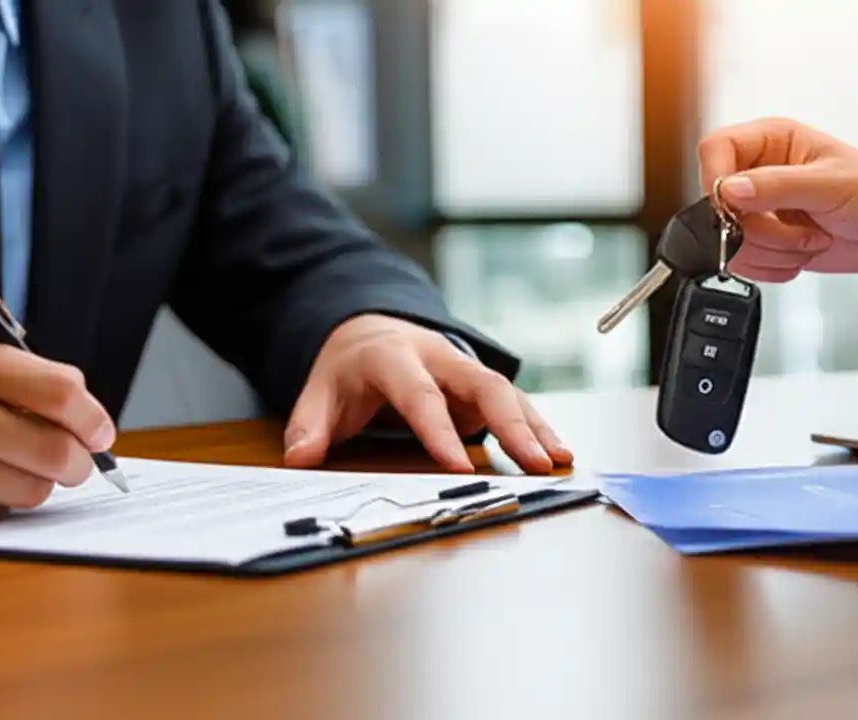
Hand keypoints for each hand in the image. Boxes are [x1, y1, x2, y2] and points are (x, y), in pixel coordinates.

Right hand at [0, 335, 115, 527]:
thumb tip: (85, 412)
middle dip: (78, 463)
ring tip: (8, 466)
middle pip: (57, 451)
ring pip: (32, 489)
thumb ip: (17, 377)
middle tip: (75, 463)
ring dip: (36, 483)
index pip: (61, 393)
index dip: (94, 418)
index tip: (100, 433)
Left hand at [282, 314, 572, 474]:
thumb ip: (310, 425)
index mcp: (395, 358)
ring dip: (535, 427)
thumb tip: (299, 457)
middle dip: (512, 425)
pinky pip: (514, 403)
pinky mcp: (480, 385)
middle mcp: (439, 358)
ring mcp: (464, 370)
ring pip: (507, 392)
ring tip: (559, 461)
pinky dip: (537, 427)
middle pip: (483, 386)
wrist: (370, 330)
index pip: (420, 396)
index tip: (460, 467)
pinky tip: (557, 453)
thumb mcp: (319, 393)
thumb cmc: (348, 370)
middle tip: (536, 465)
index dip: (440, 431)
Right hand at [697, 117, 857, 282]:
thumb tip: (730, 188)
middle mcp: (759, 173)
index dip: (716, 179)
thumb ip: (777, 185)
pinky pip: (743, 261)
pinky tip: (801, 254)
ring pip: (728, 239)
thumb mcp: (830, 184)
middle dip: (758, 229)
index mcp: (772, 141)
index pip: (716, 149)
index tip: (734, 205)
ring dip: (770, 251)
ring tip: (808, 241)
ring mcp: (759, 210)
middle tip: (794, 230)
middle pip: (717, 204)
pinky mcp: (763, 241)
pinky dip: (772, 267)